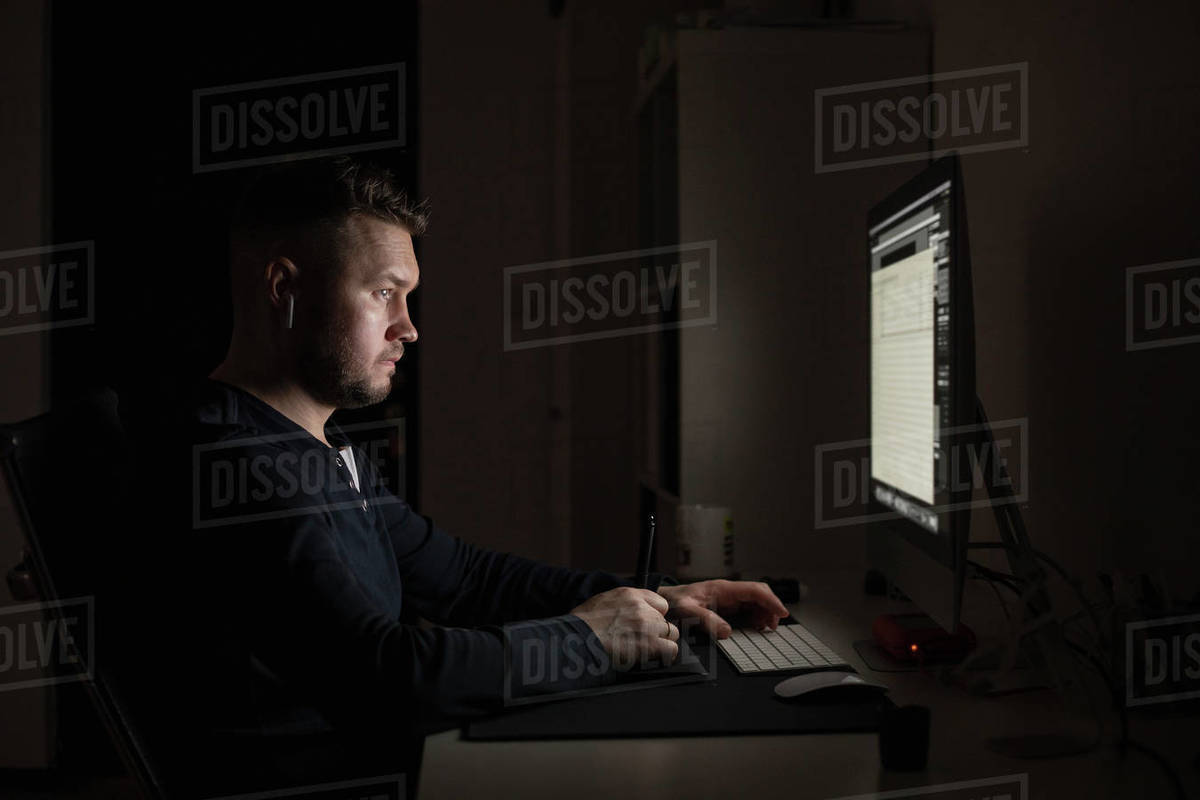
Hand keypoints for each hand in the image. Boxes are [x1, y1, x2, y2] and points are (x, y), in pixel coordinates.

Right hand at [569, 586, 679, 670]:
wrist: (577, 639)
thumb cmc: (584, 624)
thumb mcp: (604, 601)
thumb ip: (624, 604)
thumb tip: (632, 614)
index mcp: (629, 594)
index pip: (659, 602)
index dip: (655, 615)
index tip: (648, 624)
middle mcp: (641, 607)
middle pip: (665, 619)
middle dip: (658, 630)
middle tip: (644, 640)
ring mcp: (647, 625)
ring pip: (671, 633)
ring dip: (662, 642)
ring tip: (648, 650)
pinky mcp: (649, 644)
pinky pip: (671, 649)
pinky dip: (665, 655)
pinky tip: (655, 658)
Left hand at [656, 579, 788, 638]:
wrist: (665, 601)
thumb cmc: (674, 602)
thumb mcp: (687, 611)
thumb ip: (705, 619)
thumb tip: (726, 631)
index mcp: (723, 589)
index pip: (754, 590)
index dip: (771, 600)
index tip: (781, 613)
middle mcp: (728, 592)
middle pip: (759, 595)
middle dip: (770, 608)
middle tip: (773, 626)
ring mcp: (728, 599)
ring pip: (755, 602)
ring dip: (764, 614)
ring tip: (765, 628)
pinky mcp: (726, 607)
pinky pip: (747, 609)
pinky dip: (756, 617)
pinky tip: (755, 626)